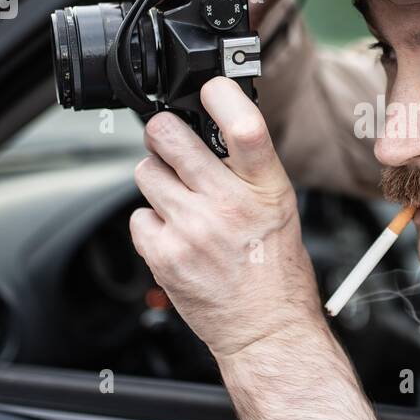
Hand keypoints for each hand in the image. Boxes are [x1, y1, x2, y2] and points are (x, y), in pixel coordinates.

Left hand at [129, 76, 323, 359]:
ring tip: (180, 200)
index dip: (220, 97)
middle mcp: (228, 206)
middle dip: (164, 132)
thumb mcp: (281, 209)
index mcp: (266, 190)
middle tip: (170, 141)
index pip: (245, 128)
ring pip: (146, 172)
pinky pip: (138, 216)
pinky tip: (176, 234)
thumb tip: (214, 132)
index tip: (209, 89)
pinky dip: (152, 222)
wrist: (266, 330)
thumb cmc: (276, 272)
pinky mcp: (164, 254)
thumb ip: (249, 171)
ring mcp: (192, 230)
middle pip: (169, 137)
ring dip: (158, 179)